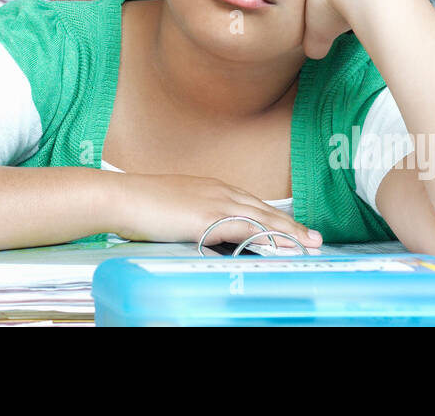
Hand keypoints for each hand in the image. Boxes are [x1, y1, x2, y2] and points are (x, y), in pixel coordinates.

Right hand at [110, 173, 322, 248]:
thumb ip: (192, 221)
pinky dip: (268, 237)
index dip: (274, 217)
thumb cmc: (138, 206)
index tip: (292, 228)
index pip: (251, 203)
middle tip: (315, 238)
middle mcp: (218, 191)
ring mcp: (213, 203)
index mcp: (210, 188)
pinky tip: (282, 246)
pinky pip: (246, 228)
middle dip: (291, 225)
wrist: (119, 198)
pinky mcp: (206, 218)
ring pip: (261, 217)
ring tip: (309, 244)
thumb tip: (200, 236)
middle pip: (263, 209)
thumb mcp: (172, 210)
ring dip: (288, 232)